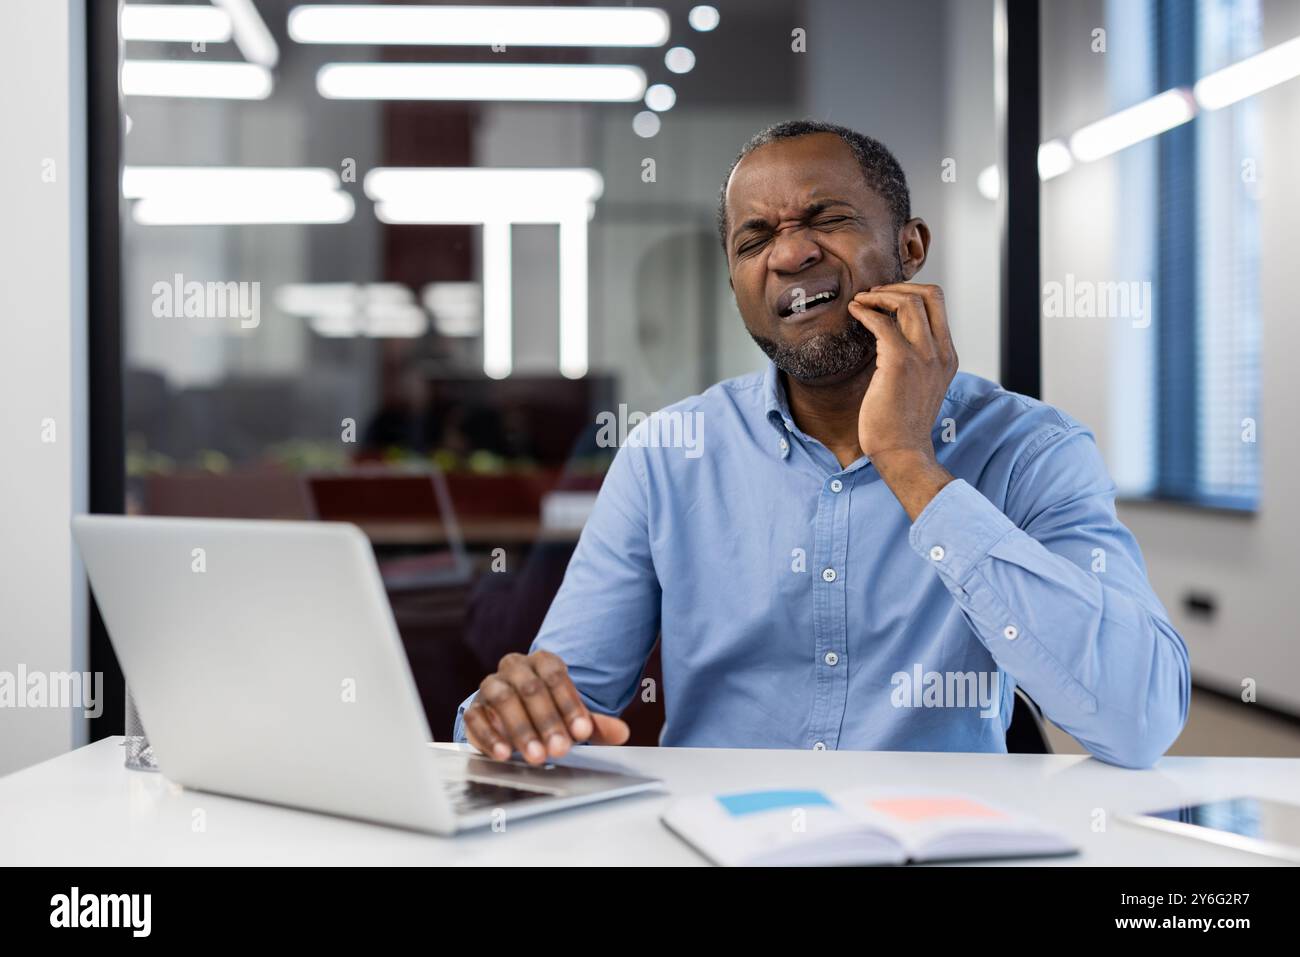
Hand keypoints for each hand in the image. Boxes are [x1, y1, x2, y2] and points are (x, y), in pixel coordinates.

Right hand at [463, 650, 629, 764]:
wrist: (514, 716)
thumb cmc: (549, 713)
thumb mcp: (573, 718)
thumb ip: (595, 724)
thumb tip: (622, 732)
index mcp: (542, 662)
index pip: (555, 675)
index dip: (569, 704)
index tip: (582, 732)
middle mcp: (515, 667)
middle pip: (530, 687)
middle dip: (547, 721)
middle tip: (560, 749)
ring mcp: (491, 685)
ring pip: (503, 698)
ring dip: (521, 729)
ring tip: (536, 755)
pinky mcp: (473, 707)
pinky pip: (477, 717)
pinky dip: (490, 736)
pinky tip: (504, 754)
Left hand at [847, 282, 957, 518]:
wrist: (902, 452)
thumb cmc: (902, 423)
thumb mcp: (919, 386)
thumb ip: (916, 360)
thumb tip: (891, 335)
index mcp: (947, 356)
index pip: (938, 304)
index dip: (911, 291)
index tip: (887, 298)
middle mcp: (940, 352)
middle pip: (928, 294)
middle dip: (896, 287)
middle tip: (873, 294)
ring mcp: (923, 356)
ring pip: (907, 301)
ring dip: (879, 295)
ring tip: (861, 301)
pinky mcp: (899, 363)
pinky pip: (882, 323)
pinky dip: (866, 311)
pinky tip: (854, 312)